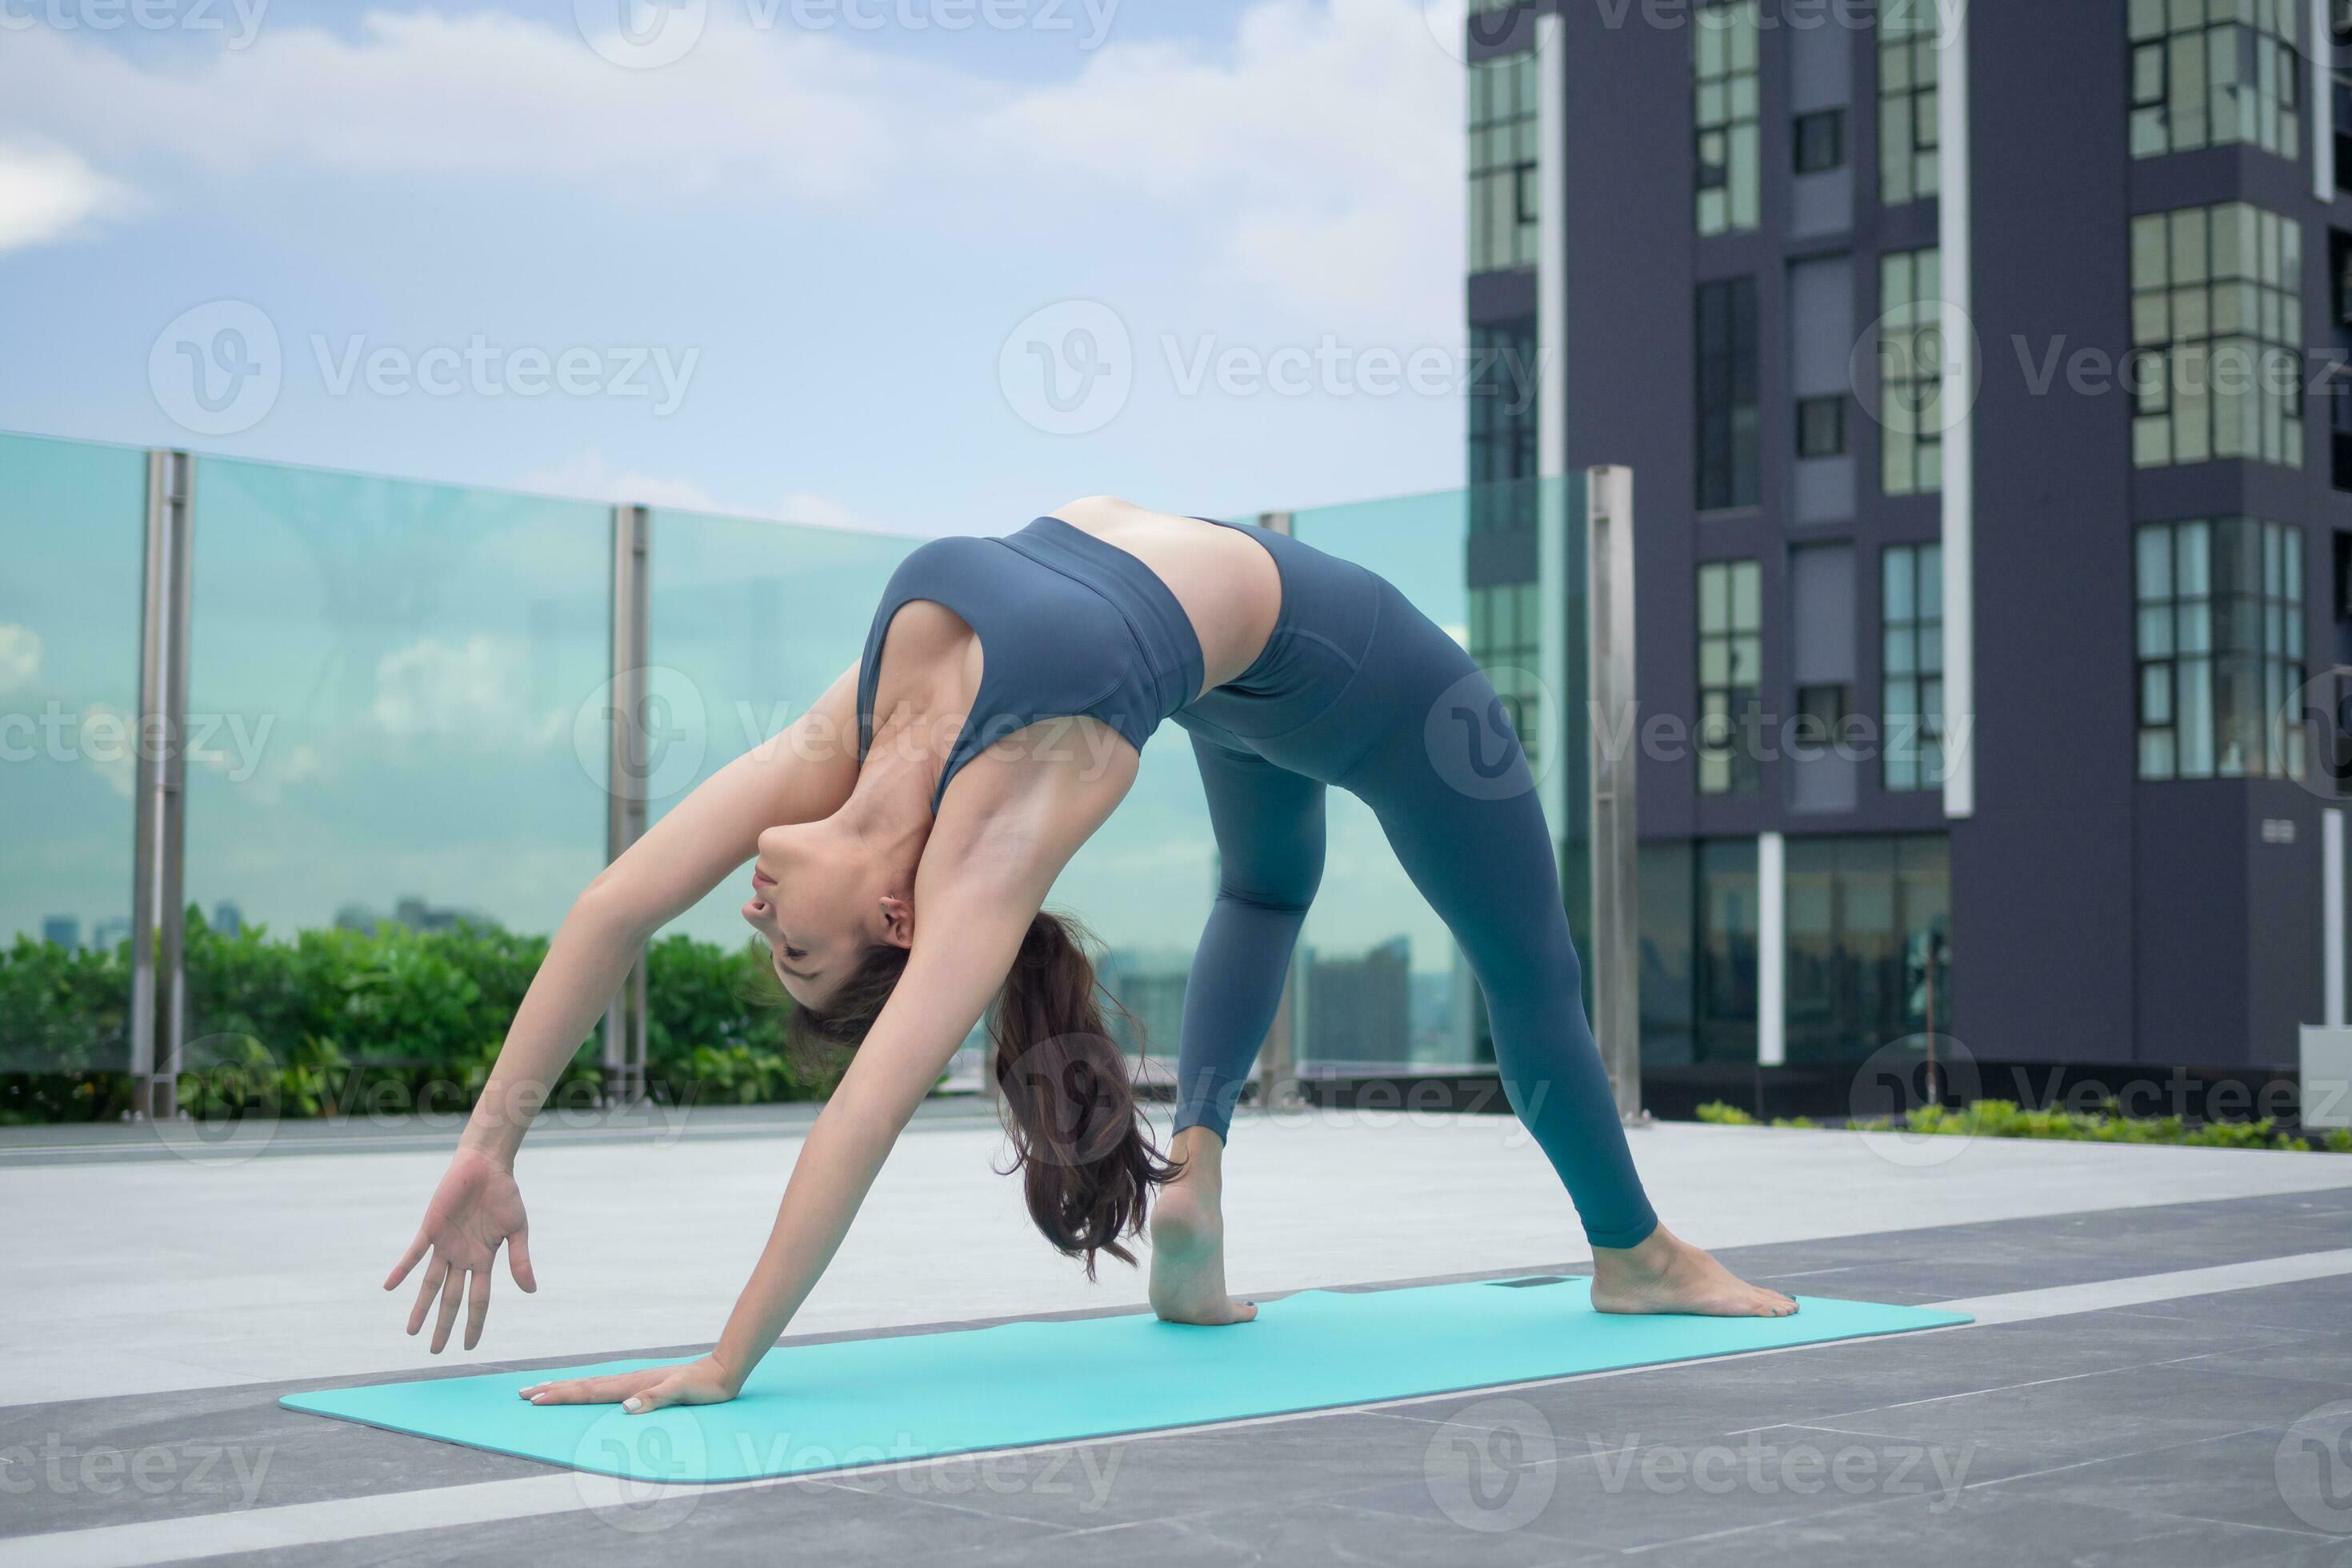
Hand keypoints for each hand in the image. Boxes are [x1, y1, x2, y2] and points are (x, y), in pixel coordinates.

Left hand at [384, 1147, 536, 1352]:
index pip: (478, 1300)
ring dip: (421, 1307)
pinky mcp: (430, 1229)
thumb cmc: (505, 1194)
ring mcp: (445, 1245)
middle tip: (435, 1351)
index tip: (468, 1347)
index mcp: (484, 1259)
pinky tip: (390, 1286)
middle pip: (451, 1299)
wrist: (486, 1165)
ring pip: (431, 1284)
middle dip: (443, 1325)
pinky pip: (413, 1254)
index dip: (474, 1323)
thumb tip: (530, 1291)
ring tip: (411, 1332)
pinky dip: (402, 1270)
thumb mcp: (518, 1229)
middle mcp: (462, 1257)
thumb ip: (520, 1260)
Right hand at [520, 1355, 741, 1413]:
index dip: (561, 1396)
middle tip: (522, 1393)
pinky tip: (582, 1392)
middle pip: (581, 1386)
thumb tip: (625, 1407)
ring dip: (564, 1388)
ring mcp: (632, 1382)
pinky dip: (585, 1390)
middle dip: (552, 1390)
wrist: (721, 1372)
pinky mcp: (640, 1385)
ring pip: (590, 1385)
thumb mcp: (682, 1393)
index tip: (534, 1400)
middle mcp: (627, 1381)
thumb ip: (656, 1398)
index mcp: (631, 1385)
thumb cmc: (703, 1386)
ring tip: (541, 1389)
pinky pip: (603, 1389)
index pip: (588, 1392)